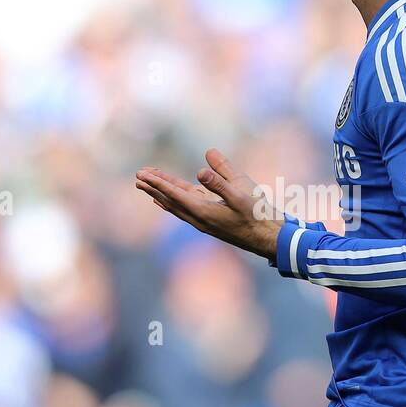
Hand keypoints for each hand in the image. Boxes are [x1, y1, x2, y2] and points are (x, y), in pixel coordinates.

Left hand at [135, 148, 280, 259]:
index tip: (142, 174)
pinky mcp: (210, 220)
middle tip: (137, 176)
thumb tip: (201, 169)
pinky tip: (168, 196)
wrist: (268, 237)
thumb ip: (221, 179)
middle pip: (170, 201)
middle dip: (153, 187)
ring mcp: (204, 221)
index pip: (175, 194)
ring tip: (146, 183)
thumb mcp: (242, 194)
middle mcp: (199, 219)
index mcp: (204, 211)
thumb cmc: (258, 214)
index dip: (158, 183)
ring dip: (160, 193)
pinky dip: (173, 200)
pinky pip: (185, 208)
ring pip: (176, 205)